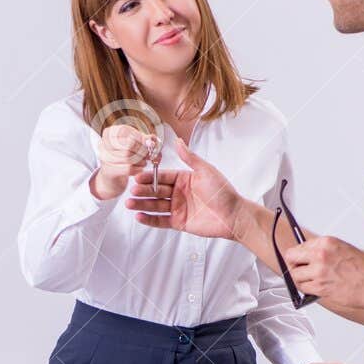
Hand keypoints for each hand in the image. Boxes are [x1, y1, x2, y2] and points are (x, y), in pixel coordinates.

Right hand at [90, 124, 160, 197]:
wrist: (112, 176)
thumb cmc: (124, 156)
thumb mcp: (135, 144)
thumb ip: (145, 139)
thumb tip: (152, 139)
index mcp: (109, 133)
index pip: (125, 130)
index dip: (139, 137)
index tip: (148, 143)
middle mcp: (104, 144)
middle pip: (129, 144)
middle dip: (142, 150)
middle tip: (148, 154)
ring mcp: (105, 158)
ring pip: (129, 157)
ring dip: (141, 160)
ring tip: (144, 162)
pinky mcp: (109, 171)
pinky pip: (128, 168)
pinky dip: (138, 169)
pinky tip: (139, 169)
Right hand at [124, 135, 248, 239]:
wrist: (233, 216)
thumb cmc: (222, 192)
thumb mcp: (205, 171)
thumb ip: (189, 157)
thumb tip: (177, 140)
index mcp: (184, 179)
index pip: (162, 176)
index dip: (150, 177)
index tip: (137, 177)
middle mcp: (179, 193)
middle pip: (156, 191)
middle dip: (143, 191)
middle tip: (132, 191)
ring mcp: (178, 208)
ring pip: (155, 206)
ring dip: (142, 205)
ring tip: (130, 204)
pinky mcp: (179, 222)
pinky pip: (161, 221)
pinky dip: (150, 220)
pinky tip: (139, 217)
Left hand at [283, 235, 363, 309]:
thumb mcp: (343, 249)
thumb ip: (323, 250)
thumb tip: (307, 254)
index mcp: (326, 242)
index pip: (299, 246)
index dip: (299, 255)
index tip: (300, 260)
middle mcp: (321, 254)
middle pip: (291, 258)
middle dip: (294, 265)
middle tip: (300, 270)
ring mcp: (319, 271)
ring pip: (295, 275)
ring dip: (301, 279)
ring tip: (312, 281)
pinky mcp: (320, 287)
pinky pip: (303, 288)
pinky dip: (307, 290)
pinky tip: (316, 288)